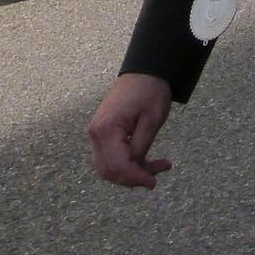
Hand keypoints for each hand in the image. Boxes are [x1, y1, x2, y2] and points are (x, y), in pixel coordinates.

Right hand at [88, 73, 174, 188]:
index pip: (117, 166)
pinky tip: (148, 161)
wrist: (145, 71)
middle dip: (133, 177)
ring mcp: (97, 134)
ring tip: (158, 166)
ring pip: (109, 167)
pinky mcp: (103, 133)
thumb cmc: (150, 91)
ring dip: (131, 172)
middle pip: (109, 170)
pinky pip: (111, 157)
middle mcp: (96, 134)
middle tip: (157, 176)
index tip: (153, 183)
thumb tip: (135, 170)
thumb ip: (141, 148)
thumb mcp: (152, 121)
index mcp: (106, 129)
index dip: (135, 178)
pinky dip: (128, 163)